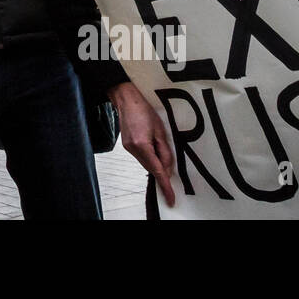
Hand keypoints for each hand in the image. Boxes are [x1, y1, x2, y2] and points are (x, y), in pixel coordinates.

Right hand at [109, 81, 175, 206]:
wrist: (126, 99)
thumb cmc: (144, 110)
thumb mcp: (161, 131)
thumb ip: (165, 151)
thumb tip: (168, 168)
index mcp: (142, 145)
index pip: (157, 171)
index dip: (165, 186)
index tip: (170, 198)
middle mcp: (133, 149)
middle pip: (151, 168)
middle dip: (162, 170)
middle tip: (172, 169)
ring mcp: (128, 148)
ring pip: (146, 163)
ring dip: (156, 161)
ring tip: (160, 146)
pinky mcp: (127, 145)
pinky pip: (141, 157)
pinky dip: (149, 157)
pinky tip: (153, 147)